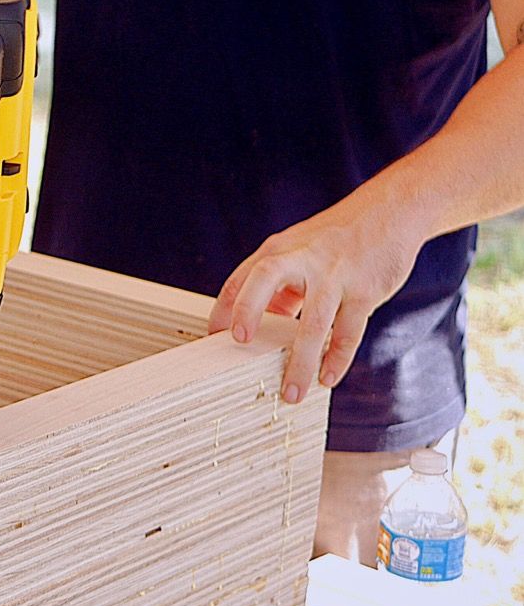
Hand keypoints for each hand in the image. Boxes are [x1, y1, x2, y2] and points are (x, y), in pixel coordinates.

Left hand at [208, 198, 426, 404]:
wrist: (390, 212)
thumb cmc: (335, 238)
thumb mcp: (298, 252)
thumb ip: (277, 286)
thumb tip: (258, 326)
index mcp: (278, 251)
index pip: (240, 279)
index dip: (224, 308)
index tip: (214, 338)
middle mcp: (302, 259)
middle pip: (266, 279)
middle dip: (248, 309)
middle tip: (239, 342)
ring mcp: (335, 275)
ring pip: (314, 322)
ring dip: (301, 361)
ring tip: (292, 393)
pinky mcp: (365, 291)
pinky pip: (348, 331)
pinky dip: (337, 358)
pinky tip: (327, 377)